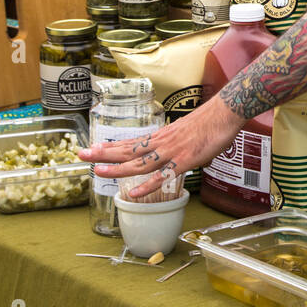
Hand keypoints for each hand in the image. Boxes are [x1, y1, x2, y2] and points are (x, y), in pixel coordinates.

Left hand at [78, 94, 242, 198]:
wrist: (224, 113)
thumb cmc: (209, 122)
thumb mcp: (185, 132)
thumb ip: (175, 145)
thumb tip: (173, 153)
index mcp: (160, 137)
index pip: (130, 142)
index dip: (110, 146)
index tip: (92, 148)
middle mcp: (161, 144)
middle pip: (128, 151)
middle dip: (103, 154)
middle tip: (82, 155)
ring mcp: (171, 152)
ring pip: (139, 163)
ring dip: (118, 169)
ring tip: (98, 172)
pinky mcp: (185, 161)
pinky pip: (163, 176)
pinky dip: (148, 186)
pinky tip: (134, 193)